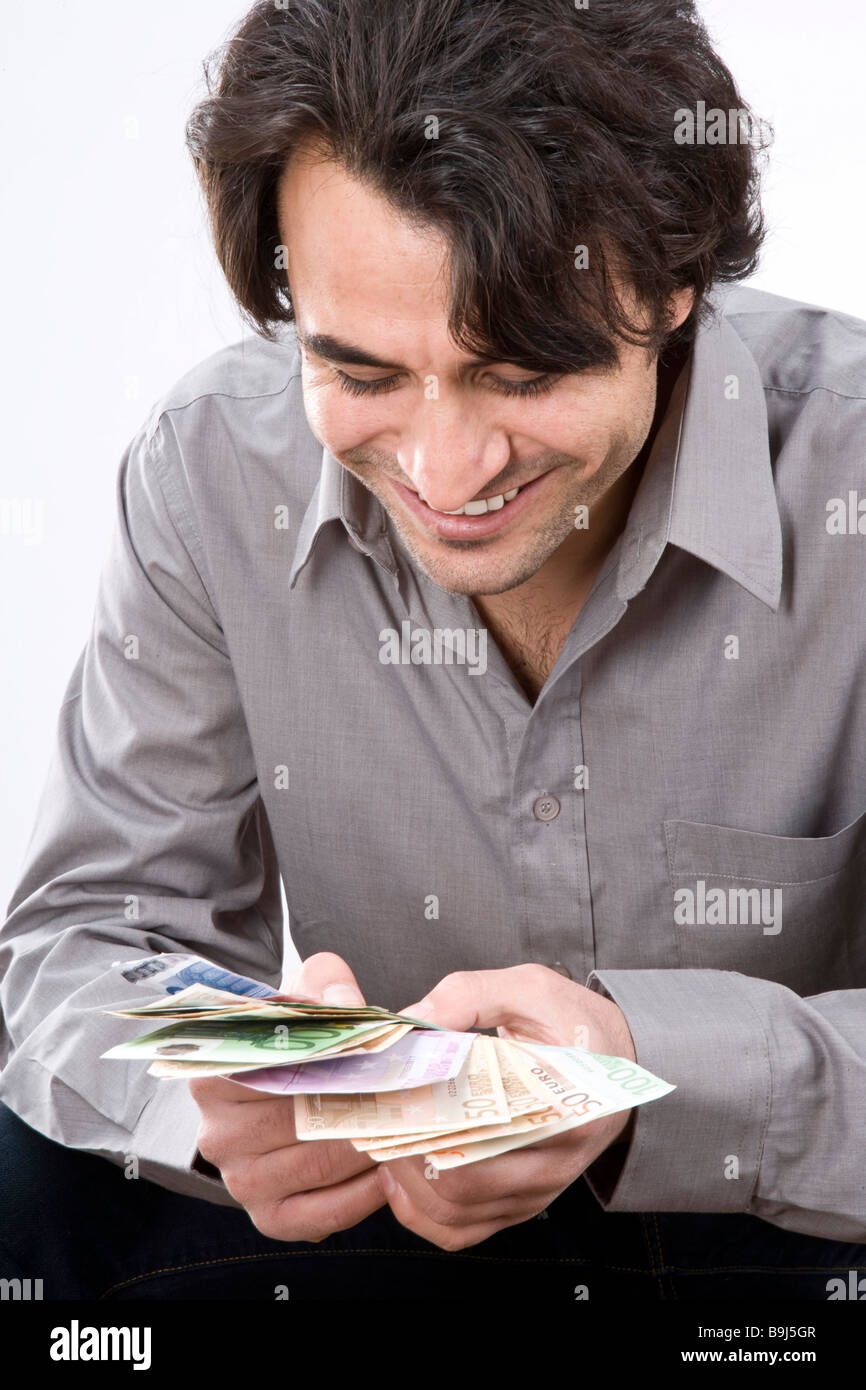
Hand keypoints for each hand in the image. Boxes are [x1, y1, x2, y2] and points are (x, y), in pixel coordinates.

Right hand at [188, 952, 386, 1242]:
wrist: (294, 1079)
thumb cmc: (304, 1034)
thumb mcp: (310, 990)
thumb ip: (326, 984)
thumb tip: (345, 1002)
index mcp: (216, 1073)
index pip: (266, 1068)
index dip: (324, 1060)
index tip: (369, 1050)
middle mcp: (217, 1132)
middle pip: (300, 1120)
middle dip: (358, 1104)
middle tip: (409, 1091)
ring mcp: (240, 1180)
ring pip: (318, 1167)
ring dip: (368, 1148)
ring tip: (410, 1125)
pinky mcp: (268, 1216)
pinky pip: (322, 1214)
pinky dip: (363, 1195)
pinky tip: (391, 1169)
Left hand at [374, 963, 636, 1251]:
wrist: (617, 1056)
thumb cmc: (572, 1021)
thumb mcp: (529, 988)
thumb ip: (470, 996)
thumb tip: (411, 1021)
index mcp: (566, 1105)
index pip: (485, 1134)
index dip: (428, 1119)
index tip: (394, 1093)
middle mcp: (556, 1160)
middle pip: (464, 1183)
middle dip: (408, 1153)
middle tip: (377, 1118)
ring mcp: (537, 1188)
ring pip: (456, 1214)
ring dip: (409, 1185)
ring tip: (385, 1142)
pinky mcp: (520, 1202)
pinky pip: (462, 1229)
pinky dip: (422, 1212)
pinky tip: (402, 1176)